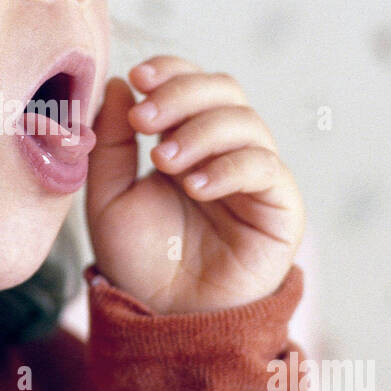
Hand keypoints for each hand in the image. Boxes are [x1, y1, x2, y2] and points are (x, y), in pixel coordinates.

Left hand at [85, 55, 304, 313]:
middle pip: (226, 90)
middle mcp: (228, 149)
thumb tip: (119, 84)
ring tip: (165, 161)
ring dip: (202, 132)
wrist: (164, 320)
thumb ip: (111, 143)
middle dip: (183, 95)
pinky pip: (266, 168)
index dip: (171, 71)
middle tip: (145, 119)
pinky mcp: (281, 208)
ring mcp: (258, 176)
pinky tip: (195, 186)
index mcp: (188, 138)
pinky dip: (229, 167)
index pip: (192, 82)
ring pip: (247, 122)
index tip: (137, 78)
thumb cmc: (138, 261)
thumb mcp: (109, 196)